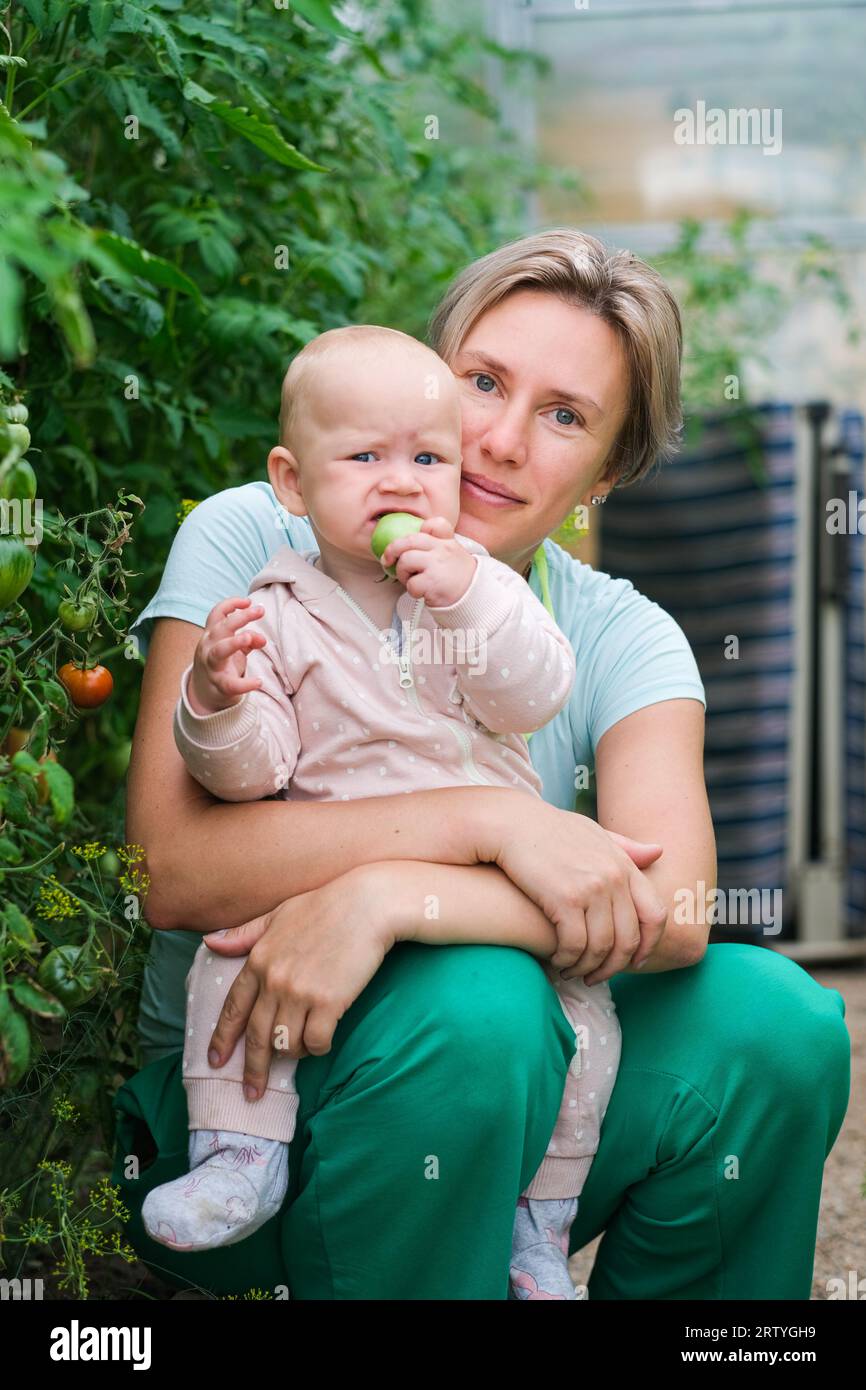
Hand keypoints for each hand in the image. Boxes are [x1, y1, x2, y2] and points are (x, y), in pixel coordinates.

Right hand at [188, 596, 266, 714]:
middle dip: (240, 617)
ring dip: (233, 642)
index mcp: (212, 635)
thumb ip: (249, 639)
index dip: (231, 604)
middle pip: (221, 628)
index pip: (217, 614)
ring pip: (219, 652)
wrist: (204, 692)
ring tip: (248, 638)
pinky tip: (258, 682)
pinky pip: (230, 684)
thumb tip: (263, 639)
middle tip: (260, 610)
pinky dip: (244, 684)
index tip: (248, 601)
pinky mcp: (219, 685)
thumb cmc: (222, 662)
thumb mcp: (234, 648)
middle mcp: (208, 647)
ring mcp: (212, 666)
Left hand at [202, 866, 395, 1098]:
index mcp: (259, 960)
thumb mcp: (278, 914)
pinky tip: (323, 1042)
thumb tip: (210, 942)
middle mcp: (274, 980)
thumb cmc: (325, 905)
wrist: (368, 903)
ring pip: (287, 1044)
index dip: (222, 1039)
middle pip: (256, 1037)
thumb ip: (244, 934)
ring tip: (300, 1053)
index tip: (216, 1062)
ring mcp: (300, 993)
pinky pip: (317, 1042)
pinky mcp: (329, 1002)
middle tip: (251, 1092)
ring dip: (292, 1054)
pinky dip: (318, 1048)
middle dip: (252, 1069)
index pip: (233, 1009)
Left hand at [380, 516, 476, 606]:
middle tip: (387, 560)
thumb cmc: (458, 581)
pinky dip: (413, 591)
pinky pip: (411, 584)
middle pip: (409, 540)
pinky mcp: (432, 582)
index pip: (435, 524)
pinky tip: (423, 593)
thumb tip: (407, 548)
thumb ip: (437, 548)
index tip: (408, 543)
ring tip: (412, 581)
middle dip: (392, 550)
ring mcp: (437, 564)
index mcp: (448, 543)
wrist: (474, 600)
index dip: (420, 529)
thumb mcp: (454, 557)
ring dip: (403, 574)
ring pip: (405, 561)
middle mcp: (443, 550)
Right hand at [480, 796, 668, 984]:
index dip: (648, 946)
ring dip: (587, 968)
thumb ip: (626, 847)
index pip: (655, 916)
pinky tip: (557, 961)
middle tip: (596, 977)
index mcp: (625, 865)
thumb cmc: (550, 829)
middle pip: (628, 939)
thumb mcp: (594, 833)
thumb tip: (659, 852)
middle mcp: (614, 877)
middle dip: (613, 967)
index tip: (633, 963)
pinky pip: (575, 945)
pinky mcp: (565, 899)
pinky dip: (567, 960)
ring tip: (573, 972)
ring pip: (602, 948)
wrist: (512, 823)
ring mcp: (591, 888)